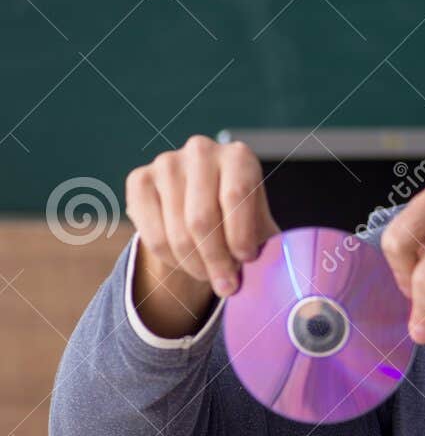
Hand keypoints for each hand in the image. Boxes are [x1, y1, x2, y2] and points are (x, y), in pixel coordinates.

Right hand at [125, 135, 278, 337]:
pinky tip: (186, 263)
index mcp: (239, 156)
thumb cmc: (240, 220)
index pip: (236, 196)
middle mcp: (201, 150)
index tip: (246, 262)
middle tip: (227, 286)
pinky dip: (170, 259)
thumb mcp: (260, 227)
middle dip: (216, 261)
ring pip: (176, 231)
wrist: (201, 208)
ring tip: (210, 275)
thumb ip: (269, 247)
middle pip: (202, 219)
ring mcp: (166, 163)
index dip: (240, 236)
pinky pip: (152, 234)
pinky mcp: (139, 180)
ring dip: (195, 265)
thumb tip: (275, 280)